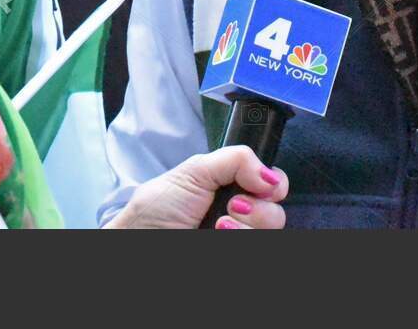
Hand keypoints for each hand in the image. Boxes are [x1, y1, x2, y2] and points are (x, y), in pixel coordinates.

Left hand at [107, 146, 288, 229]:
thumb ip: (236, 159)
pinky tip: (218, 235)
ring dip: (248, 226)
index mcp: (234, 189)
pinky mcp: (234, 258)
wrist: (140, 239)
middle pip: (277, 212)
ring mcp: (237, 236)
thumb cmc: (157, 209)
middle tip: (232, 205)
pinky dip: (240, 236)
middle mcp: (241, 216)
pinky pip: (259, 247)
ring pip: (271, 230)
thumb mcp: (195, 170)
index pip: (274, 185)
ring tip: (218, 226)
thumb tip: (271, 175)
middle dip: (259, 207)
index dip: (274, 184)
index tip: (262, 185)